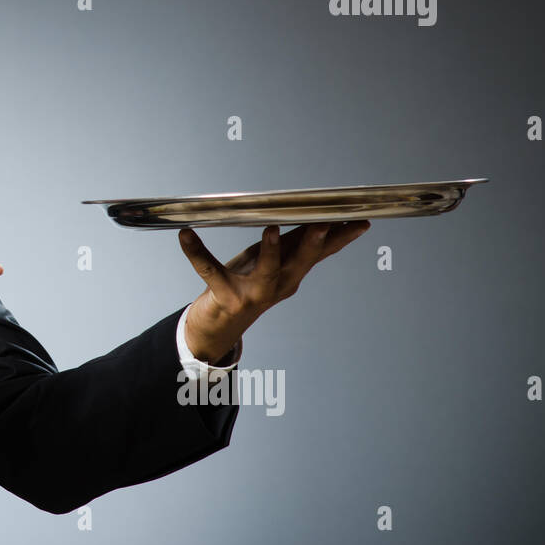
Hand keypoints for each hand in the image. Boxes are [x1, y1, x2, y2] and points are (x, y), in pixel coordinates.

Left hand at [177, 221, 371, 364]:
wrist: (221, 324)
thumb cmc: (249, 285)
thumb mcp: (275, 263)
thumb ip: (294, 244)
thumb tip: (318, 219)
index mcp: (293, 274)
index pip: (321, 253)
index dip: (341, 238)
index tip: (360, 220)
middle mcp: (279, 286)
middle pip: (301, 263)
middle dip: (313, 244)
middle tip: (323, 224)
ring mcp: (253, 293)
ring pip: (266, 272)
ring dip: (270, 251)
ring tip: (270, 230)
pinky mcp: (226, 296)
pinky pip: (208, 270)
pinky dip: (196, 251)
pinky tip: (185, 235)